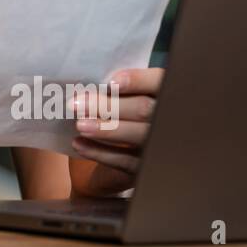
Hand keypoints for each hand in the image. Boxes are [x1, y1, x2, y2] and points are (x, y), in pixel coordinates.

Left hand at [68, 67, 162, 197]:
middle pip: (143, 109)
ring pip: (139, 135)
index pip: (158, 81)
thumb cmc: (118, 110)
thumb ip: (116, 89)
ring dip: (106, 130)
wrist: (122, 151)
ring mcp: (160, 143)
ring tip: (80, 125)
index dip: (138, 81)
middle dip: (109, 106)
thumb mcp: (124, 94)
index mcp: (164, 91)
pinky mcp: (148, 165)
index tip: (112, 82)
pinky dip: (101, 153)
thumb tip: (90, 86)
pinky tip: (79, 144)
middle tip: (78, 104)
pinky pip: (127, 161)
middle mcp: (168, 116)